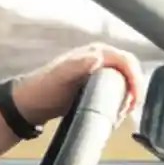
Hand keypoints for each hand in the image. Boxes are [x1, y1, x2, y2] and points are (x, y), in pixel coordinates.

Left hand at [10, 43, 144, 124]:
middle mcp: (99, 58)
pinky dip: (121, 99)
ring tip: (122, 112)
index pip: (126, 60)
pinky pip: (117, 88)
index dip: (135, 78)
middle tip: (129, 109)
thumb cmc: (42, 89)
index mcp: (95, 52)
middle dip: (135, 88)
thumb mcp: (59, 77)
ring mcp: (98, 71)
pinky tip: (115, 112)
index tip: (134, 99)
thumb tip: (97, 58)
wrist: (28, 103)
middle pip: (130, 69)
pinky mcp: (95, 84)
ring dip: (129, 95)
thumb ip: (77, 66)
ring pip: (125, 80)